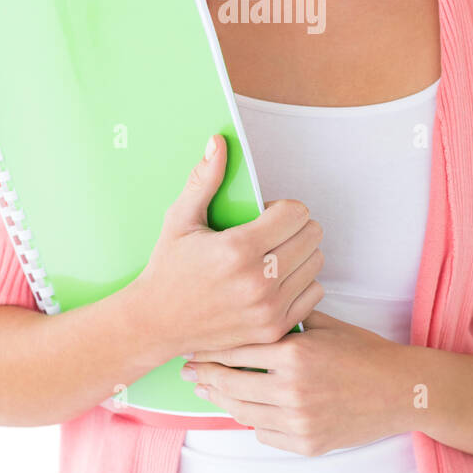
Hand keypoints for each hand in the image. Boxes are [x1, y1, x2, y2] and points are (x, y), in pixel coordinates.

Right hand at [137, 134, 324, 356]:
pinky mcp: (274, 329)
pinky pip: (314, 293)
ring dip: (300, 254)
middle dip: (295, 227)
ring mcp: (268, 309)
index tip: (265, 215)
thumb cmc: (168, 269)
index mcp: (237, 249)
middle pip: (312, 236)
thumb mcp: (180, 220)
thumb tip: (218, 142)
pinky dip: (301, 283)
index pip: (296, 213)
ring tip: (273, 256)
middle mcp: (258, 281)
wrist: (156, 324)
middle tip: (271, 234)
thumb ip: (204, 179)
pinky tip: (277, 281)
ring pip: (316, 263)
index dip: (283, 208)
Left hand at [181, 310, 410, 454]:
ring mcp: (299, 421)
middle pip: (230, 384)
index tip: (192, 348)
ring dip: (222, 402)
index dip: (210, 350)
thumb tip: (254, 308)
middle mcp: (292, 389)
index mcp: (295, 354)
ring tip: (207, 392)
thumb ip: (289, 318)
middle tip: (187, 373)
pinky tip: (245, 411)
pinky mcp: (307, 444)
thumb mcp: (326, 325)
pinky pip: (265, 435)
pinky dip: (253, 422)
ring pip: (242, 413)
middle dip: (204, 377)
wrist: (401, 390)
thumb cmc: (365, 352)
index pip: (237, 350)